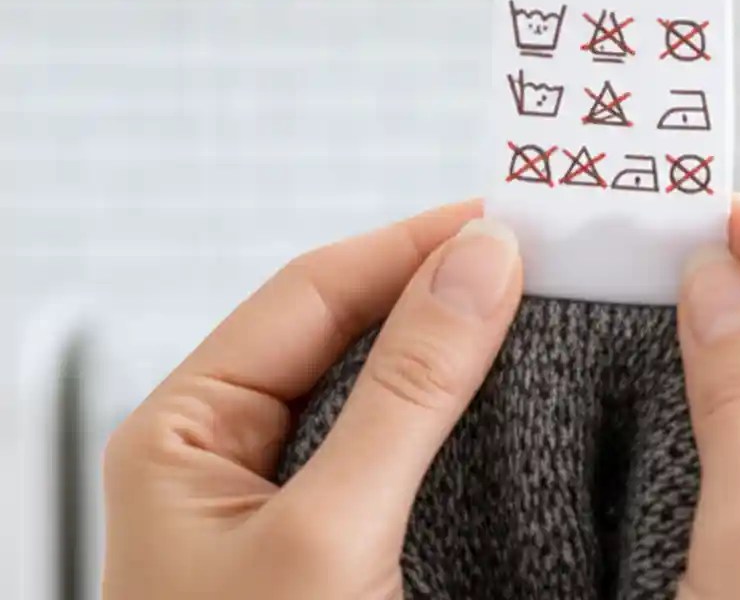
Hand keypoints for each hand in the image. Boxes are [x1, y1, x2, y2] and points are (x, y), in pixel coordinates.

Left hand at [102, 202, 523, 598]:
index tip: (498, 222)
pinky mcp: (346, 546)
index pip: (307, 296)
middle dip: (434, 289)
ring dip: (453, 352)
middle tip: (529, 259)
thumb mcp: (330, 530)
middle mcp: (228, 457)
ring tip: (529, 312)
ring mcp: (289, 503)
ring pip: (380, 392)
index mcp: (182, 435)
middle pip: (344, 333)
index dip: (406, 247)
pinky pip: (406, 454)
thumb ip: (404, 394)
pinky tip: (505, 398)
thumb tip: (477, 265)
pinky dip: (460, 420)